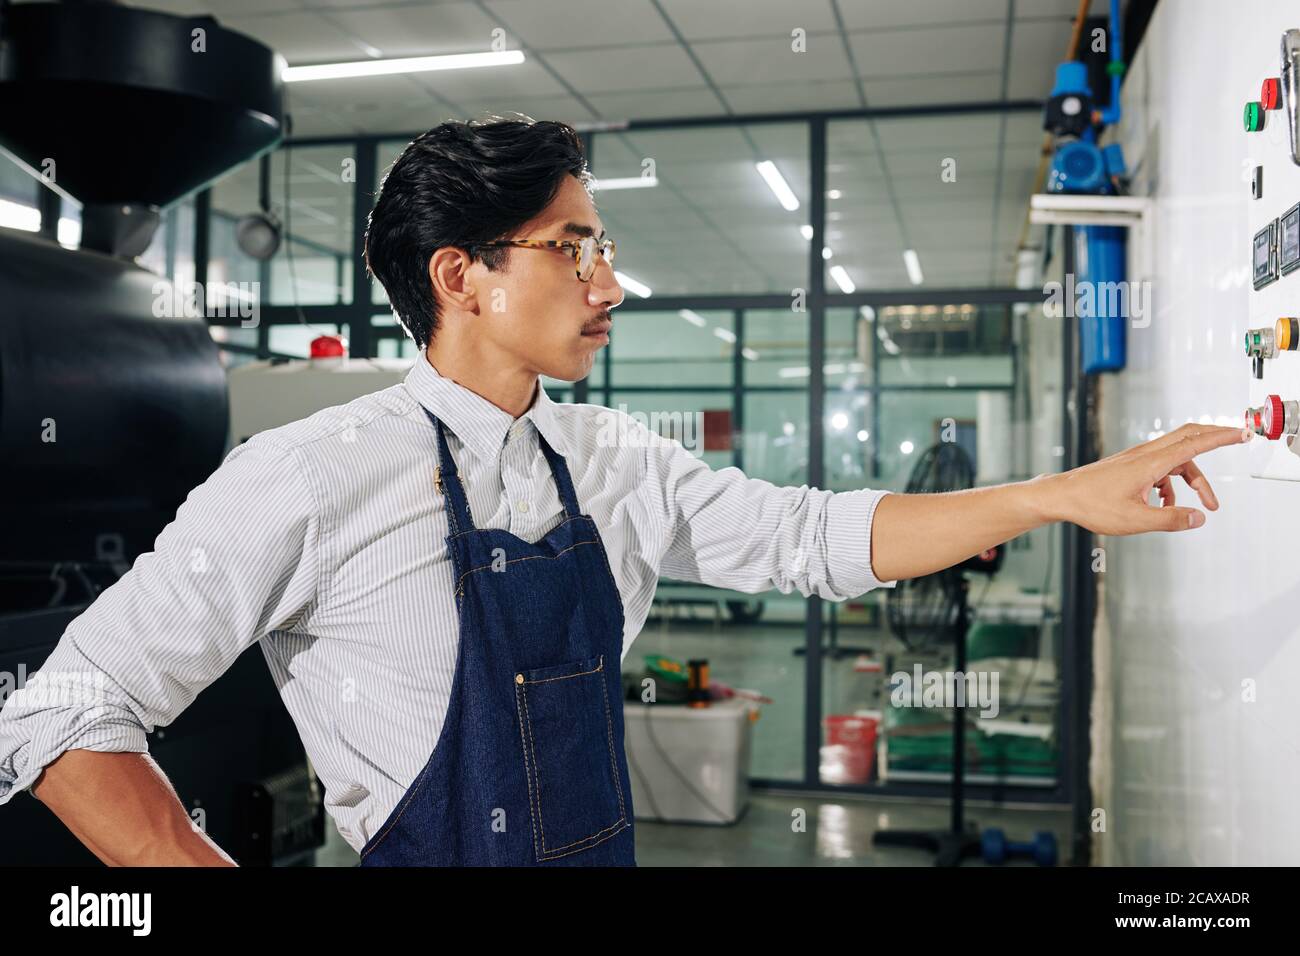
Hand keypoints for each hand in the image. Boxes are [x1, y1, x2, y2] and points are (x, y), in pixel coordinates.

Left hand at [1041, 423, 1251, 534]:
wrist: (1061, 496)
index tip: (1243, 433)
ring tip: (1201, 506)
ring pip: (1176, 459)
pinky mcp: (1130, 466)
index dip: (1222, 437)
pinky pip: (1161, 470)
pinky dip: (1171, 486)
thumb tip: (1199, 518)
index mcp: (1151, 463)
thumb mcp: (1135, 520)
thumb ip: (1170, 519)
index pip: (1195, 444)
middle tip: (1238, 441)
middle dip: (1215, 440)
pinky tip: (1164, 507)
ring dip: (1192, 479)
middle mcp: (1145, 455)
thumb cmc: (1091, 505)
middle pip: (1189, 437)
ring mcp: (1137, 459)